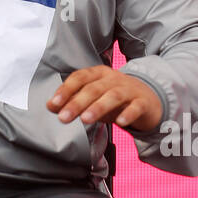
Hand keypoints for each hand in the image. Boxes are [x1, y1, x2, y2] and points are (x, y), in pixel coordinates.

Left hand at [47, 66, 162, 131]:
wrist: (148, 98)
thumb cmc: (115, 99)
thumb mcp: (93, 98)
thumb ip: (72, 100)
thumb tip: (49, 105)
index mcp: (98, 74)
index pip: (80, 78)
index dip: (66, 90)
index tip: (54, 104)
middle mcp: (113, 79)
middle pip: (93, 88)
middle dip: (77, 103)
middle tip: (64, 117)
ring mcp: (129, 89)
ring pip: (113, 96)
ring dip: (98, 107)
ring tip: (85, 119)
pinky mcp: (143, 102)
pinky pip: (136, 107)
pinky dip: (128, 114)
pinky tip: (121, 123)